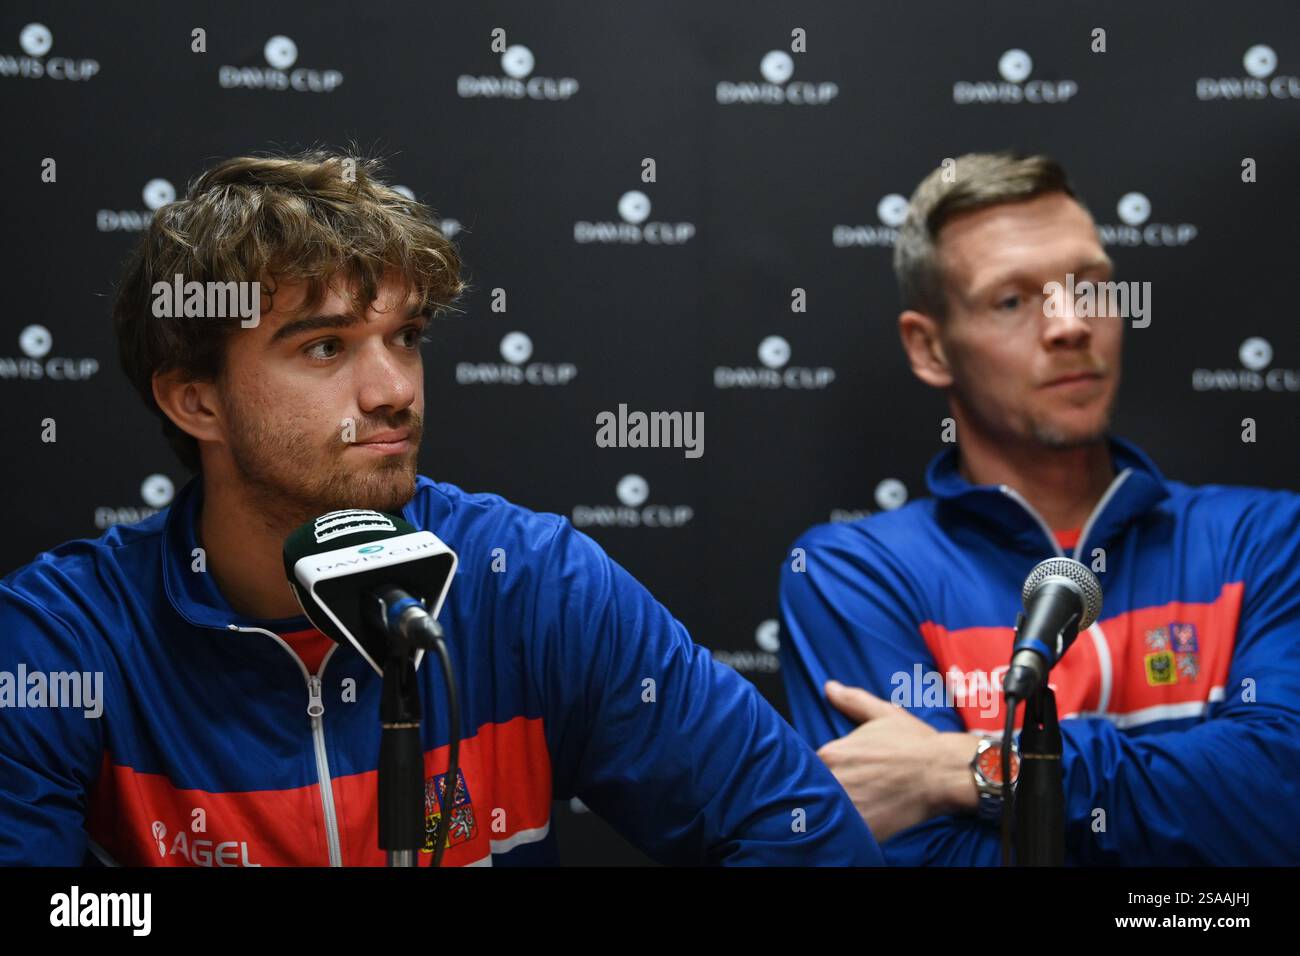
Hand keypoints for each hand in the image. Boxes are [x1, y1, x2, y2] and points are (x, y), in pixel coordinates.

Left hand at [817, 680, 979, 841]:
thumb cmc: (917, 743)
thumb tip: (830, 688)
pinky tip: (870, 818)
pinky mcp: (863, 828)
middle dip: (827, 793)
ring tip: (862, 805)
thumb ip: (852, 701)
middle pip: (815, 792)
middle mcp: (833, 779)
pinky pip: (846, 833)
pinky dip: (853, 830)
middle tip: (854, 791)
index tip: (839, 775)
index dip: (820, 773)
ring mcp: (846, 806)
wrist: (946, 772)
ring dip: (839, 811)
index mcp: (831, 753)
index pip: (808, 768)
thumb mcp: (883, 714)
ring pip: (828, 813)